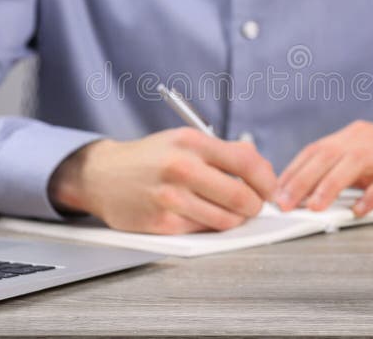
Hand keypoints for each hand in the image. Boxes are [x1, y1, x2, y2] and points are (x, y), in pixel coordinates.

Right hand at [48, 128, 276, 234]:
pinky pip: (203, 231)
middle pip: (242, 196)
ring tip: (227, 210)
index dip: (267, 180)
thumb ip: (224, 151)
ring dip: (234, 219)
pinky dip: (208, 225)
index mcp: (191, 143)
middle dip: (254, 205)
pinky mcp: (162, 223)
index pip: (247, 163)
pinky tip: (199, 214)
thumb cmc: (149, 158)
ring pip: (226, 220)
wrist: (102, 175)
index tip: (270, 188)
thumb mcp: (184, 141)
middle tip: (252, 205)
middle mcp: (181, 168)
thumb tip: (260, 163)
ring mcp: (171, 198)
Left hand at [276, 120, 372, 216]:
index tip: (276, 192)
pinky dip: (372, 195)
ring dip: (330, 186)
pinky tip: (359, 210)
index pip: (315, 150)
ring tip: (315, 207)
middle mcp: (366, 138)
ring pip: (352, 163)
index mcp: (352, 136)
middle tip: (285, 203)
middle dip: (302, 180)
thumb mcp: (365, 162)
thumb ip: (340, 173)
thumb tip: (306, 195)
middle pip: (327, 155)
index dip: (293, 171)